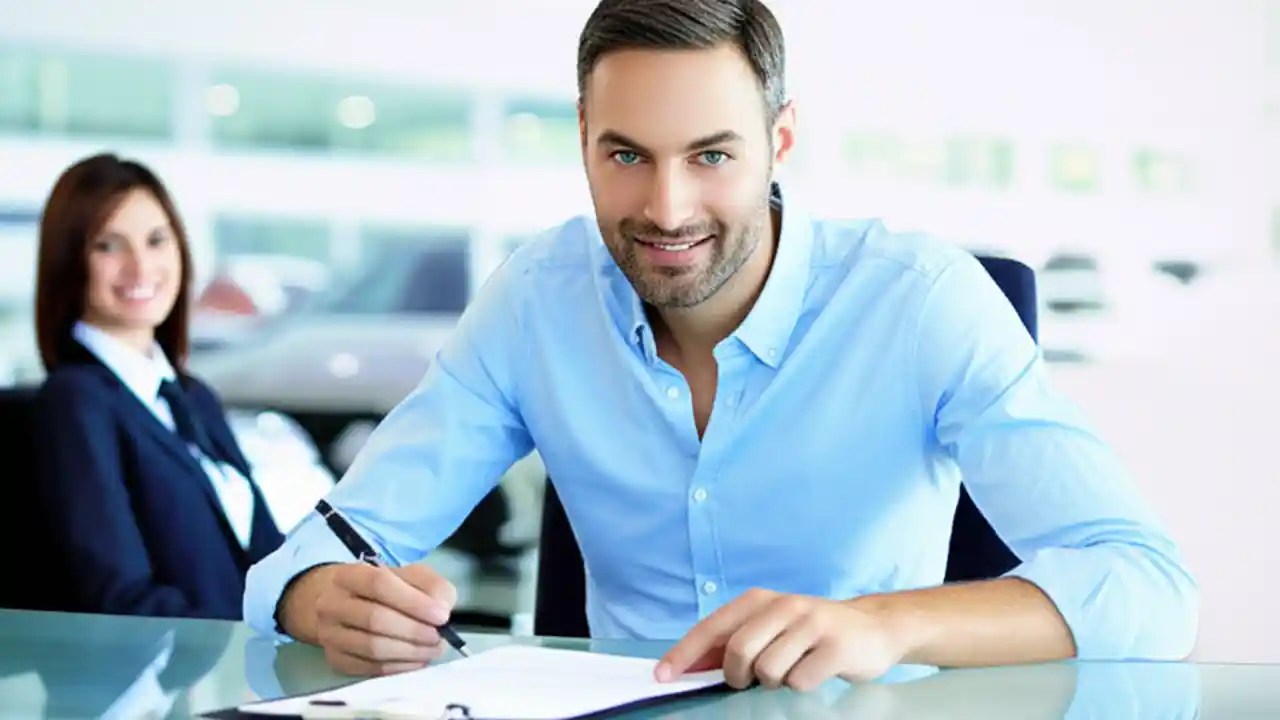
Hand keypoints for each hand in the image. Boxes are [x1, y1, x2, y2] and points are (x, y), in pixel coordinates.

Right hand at [284, 563, 457, 675]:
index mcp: (349, 575)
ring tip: (432, 650)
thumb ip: (429, 585)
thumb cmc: (379, 589)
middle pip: (376, 619)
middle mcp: (331, 604)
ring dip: (410, 652)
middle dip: (415, 631)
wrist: (339, 605)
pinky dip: (399, 667)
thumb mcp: (406, 575)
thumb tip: (442, 609)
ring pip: (373, 648)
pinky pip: (370, 668)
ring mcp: (329, 635)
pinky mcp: (335, 660)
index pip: (380, 585)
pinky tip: (416, 660)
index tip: (441, 615)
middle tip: (439, 637)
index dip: (414, 602)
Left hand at [656, 588, 906, 691]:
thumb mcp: (770, 627)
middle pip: (738, 651)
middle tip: (751, 680)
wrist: (873, 628)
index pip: (712, 628)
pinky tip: (815, 671)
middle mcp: (784, 605)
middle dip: (737, 676)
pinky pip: (800, 681)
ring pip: (768, 670)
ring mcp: (812, 624)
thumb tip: (687, 665)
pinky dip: (801, 686)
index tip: (663, 676)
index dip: (685, 653)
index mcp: (759, 600)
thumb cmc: (811, 632)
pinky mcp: (836, 647)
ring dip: (775, 682)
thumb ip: (732, 643)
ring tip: (792, 669)